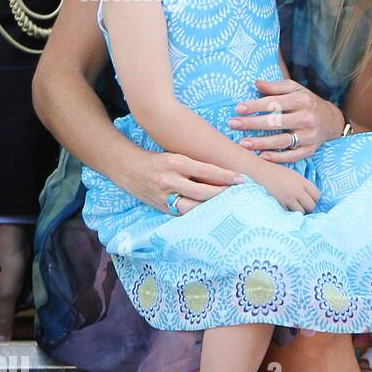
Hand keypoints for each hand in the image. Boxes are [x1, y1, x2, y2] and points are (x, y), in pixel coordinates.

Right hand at [122, 149, 245, 213]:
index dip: (227, 176)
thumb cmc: (159, 161)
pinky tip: (212, 213)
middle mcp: (170, 180)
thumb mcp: (177, 157)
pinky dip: (199, 213)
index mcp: (175, 162)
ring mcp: (164, 196)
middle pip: (203, 192)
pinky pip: (184, 214)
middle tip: (240, 194)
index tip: (242, 179)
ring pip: (194, 207)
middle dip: (224, 194)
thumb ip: (197, 167)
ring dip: (213, 207)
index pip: (207, 170)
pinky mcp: (162, 208)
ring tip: (229, 205)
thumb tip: (224, 177)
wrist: (128, 169)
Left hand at [229, 78, 343, 162]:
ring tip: (243, 143)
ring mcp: (309, 136)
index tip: (239, 108)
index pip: (275, 103)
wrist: (331, 121)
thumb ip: (276, 86)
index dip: (255, 106)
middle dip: (252, 124)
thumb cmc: (307, 102)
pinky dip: (277, 158)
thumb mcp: (295, 89)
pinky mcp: (310, 150)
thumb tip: (256, 83)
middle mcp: (306, 118)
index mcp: (302, 100)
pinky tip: (261, 156)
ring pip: (282, 141)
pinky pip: (292, 156)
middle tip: (233, 124)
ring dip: (261, 143)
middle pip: (275, 122)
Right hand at [251, 161, 320, 212]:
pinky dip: (289, 213)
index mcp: (302, 181)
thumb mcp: (293, 175)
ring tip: (294, 207)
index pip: (317, 195)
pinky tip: (285, 208)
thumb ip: (303, 185)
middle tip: (302, 205)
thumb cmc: (276, 172)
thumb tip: (311, 197)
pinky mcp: (279, 205)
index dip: (315, 199)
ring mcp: (288, 199)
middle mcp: (297, 190)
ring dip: (299, 212)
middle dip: (308, 207)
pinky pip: (289, 214)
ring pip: (301, 212)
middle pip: (311, 206)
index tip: (310, 199)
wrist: (259, 173)